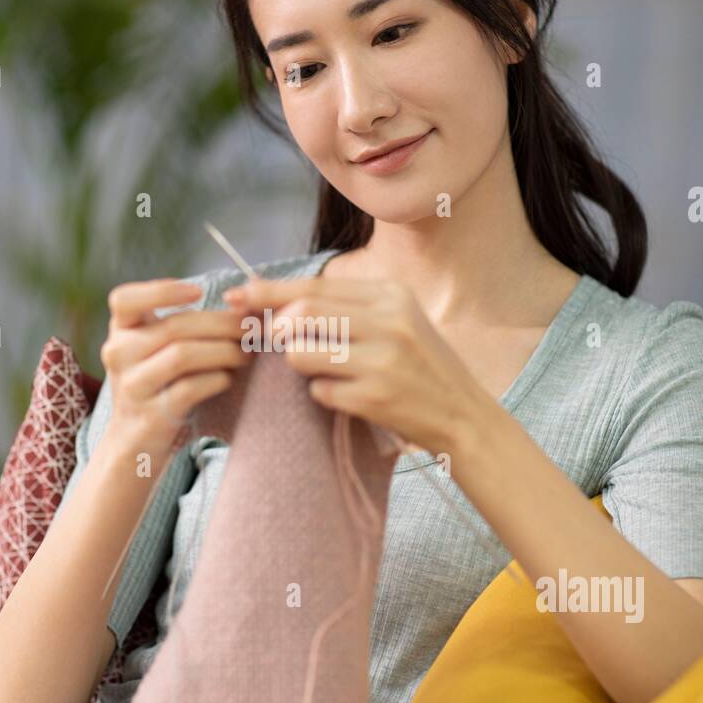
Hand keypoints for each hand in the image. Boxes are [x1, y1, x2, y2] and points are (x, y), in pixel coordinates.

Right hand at [102, 278, 252, 452]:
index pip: (125, 299)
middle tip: (250, 329)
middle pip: (174, 326)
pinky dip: (216, 380)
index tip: (199, 292)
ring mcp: (131, 385)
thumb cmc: (157, 384)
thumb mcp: (157, 349)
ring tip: (244, 355)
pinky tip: (227, 379)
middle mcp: (118, 354)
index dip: (161, 291)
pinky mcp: (150, 414)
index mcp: (121, 330)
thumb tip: (244, 305)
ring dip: (224, 352)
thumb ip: (187, 324)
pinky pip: (190, 388)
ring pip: (182, 355)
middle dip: (221, 324)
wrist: (134, 441)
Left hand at [222, 275, 487, 457]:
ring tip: (327, 371)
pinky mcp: (375, 397)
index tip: (238, 295)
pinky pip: (319, 391)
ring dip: (300, 365)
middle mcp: (388, 322)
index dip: (270, 292)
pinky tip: (349, 397)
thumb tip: (279, 305)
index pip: (315, 287)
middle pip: (302, 315)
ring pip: (301, 354)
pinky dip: (324, 395)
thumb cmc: (421, 367)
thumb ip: (348, 310)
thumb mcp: (397, 322)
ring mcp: (382, 360)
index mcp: (391, 296)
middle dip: (275, 329)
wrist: (463, 415)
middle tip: (271, 341)